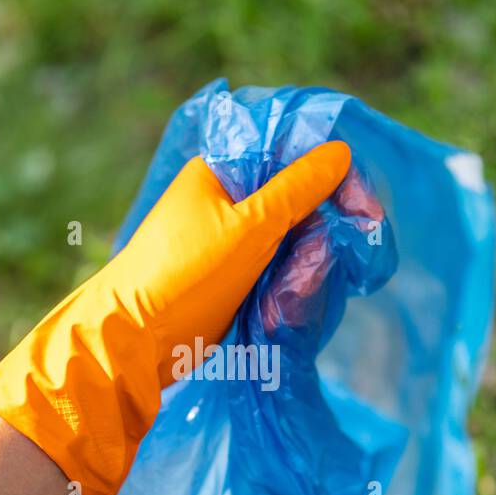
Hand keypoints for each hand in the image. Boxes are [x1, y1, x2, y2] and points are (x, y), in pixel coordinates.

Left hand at [0, 141, 350, 494]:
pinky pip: (273, 269)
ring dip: (301, 268)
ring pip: (290, 239)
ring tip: (288, 298)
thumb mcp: (250, 228)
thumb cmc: (184, 277)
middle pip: (297, 199)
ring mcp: (225, 238)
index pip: (294, 152)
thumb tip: (340, 152)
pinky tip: (279, 310)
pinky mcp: (227, 275)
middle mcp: (224, 198)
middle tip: (325, 267)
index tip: (366, 212)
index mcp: (221, 170)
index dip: (336, 177)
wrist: (129, 343)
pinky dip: (283, 287)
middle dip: (319, 234)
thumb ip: (298, 188)